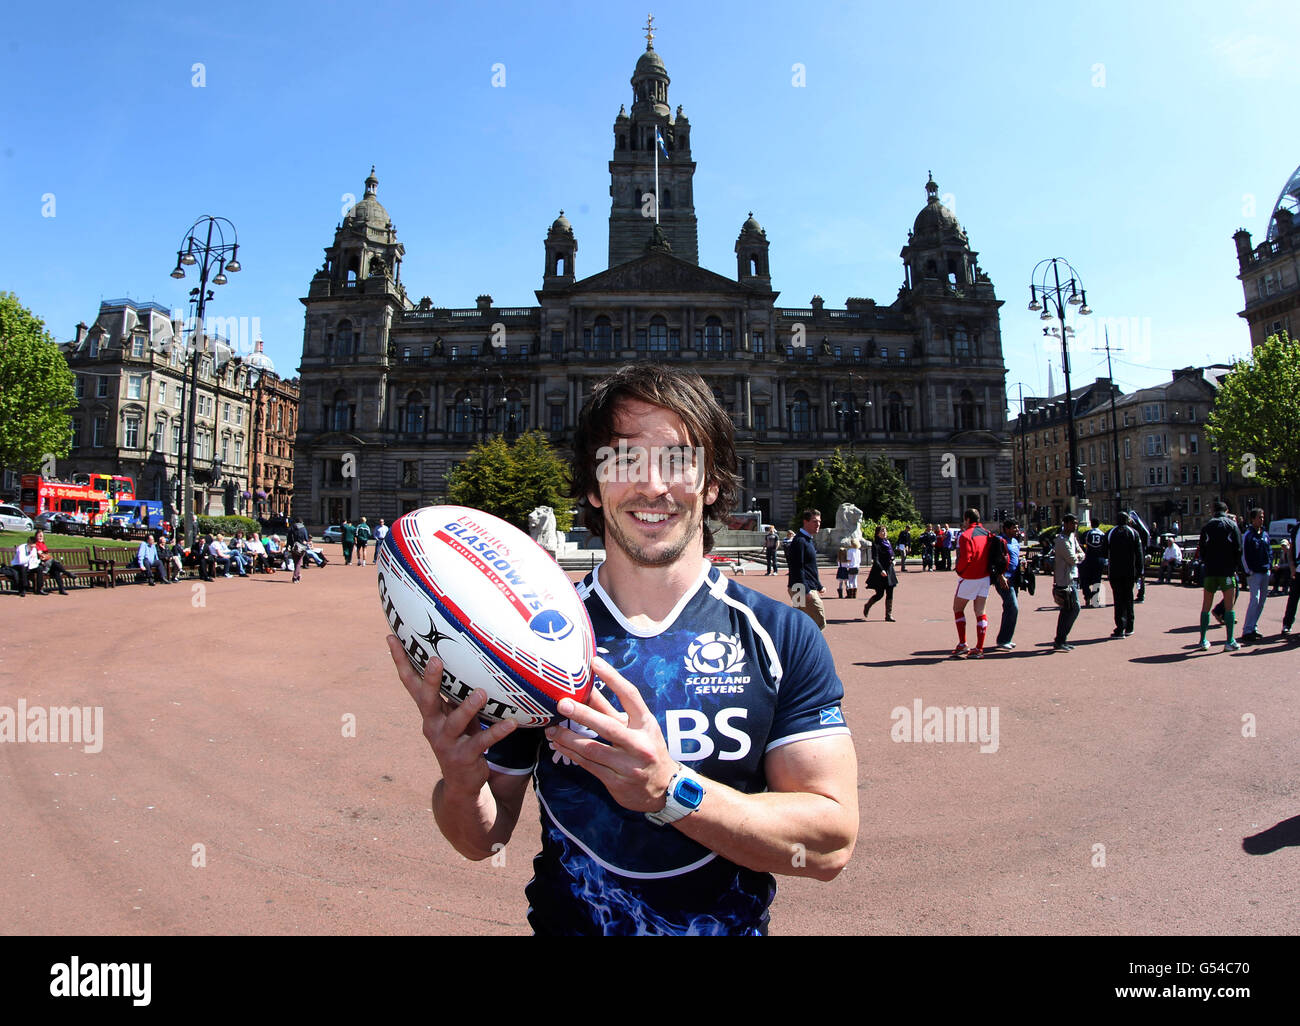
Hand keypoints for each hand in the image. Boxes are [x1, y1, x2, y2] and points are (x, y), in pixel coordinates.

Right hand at [386, 635, 515, 797]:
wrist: (462, 783)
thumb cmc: (461, 738)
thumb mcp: (454, 714)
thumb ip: (455, 692)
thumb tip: (466, 658)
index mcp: (429, 712)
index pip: (410, 683)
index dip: (400, 661)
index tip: (391, 637)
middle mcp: (432, 725)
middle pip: (427, 700)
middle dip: (430, 680)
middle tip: (434, 659)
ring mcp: (447, 742)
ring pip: (455, 722)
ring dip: (468, 707)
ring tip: (481, 693)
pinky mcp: (465, 756)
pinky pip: (482, 741)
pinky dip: (497, 732)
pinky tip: (511, 722)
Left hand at [544, 656, 676, 813]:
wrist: (665, 788)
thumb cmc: (647, 749)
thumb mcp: (637, 727)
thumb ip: (611, 710)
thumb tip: (586, 687)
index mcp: (646, 724)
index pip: (630, 696)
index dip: (613, 678)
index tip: (594, 662)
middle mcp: (639, 743)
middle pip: (608, 725)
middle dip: (583, 714)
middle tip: (562, 703)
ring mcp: (628, 765)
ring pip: (592, 748)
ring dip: (568, 738)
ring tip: (551, 729)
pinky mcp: (616, 782)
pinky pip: (589, 765)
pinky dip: (572, 754)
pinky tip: (559, 746)